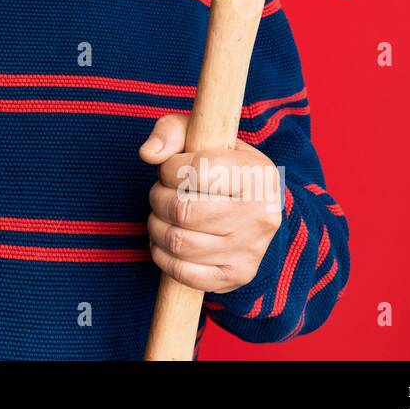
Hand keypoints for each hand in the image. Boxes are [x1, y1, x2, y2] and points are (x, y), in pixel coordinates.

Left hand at [138, 113, 283, 292]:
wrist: (253, 206)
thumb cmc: (219, 165)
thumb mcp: (201, 136)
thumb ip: (171, 132)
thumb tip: (148, 154)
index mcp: (257, 175)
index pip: (198, 170)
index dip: (170, 169)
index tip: (170, 169)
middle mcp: (260, 215)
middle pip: (183, 210)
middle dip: (158, 199)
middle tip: (161, 193)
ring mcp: (250, 250)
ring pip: (179, 242)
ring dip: (156, 227)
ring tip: (161, 215)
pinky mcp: (236, 276)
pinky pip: (183, 273)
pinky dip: (162, 256)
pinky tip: (166, 241)